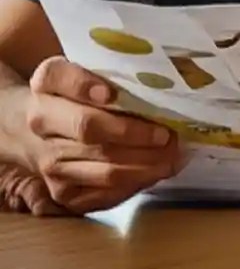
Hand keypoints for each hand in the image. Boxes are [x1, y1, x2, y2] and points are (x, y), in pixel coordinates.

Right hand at [10, 57, 179, 213]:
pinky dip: (139, 183)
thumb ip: (106, 75)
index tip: (111, 94)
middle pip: (90, 132)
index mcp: (46, 85)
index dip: (84, 86)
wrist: (37, 133)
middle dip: (135, 135)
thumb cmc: (77, 98)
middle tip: (167, 135)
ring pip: (105, 169)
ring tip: (173, 155)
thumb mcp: (86, 74)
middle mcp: (41, 124)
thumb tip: (137, 91)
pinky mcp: (64, 193)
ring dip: (146, 163)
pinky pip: (107, 193)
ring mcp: (50, 163)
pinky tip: (158, 171)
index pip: (59, 79)